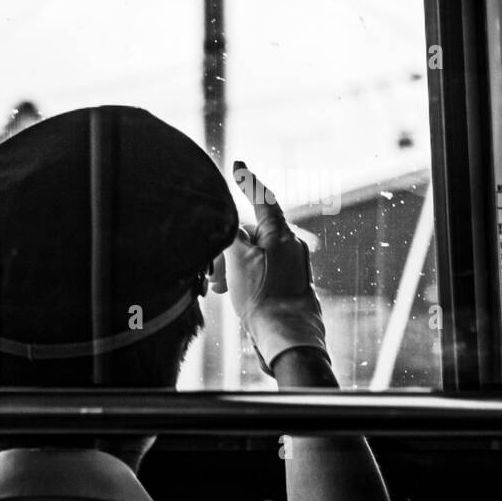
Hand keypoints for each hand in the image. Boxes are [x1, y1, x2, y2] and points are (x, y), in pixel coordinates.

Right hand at [213, 161, 327, 373]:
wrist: (286, 335)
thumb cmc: (263, 296)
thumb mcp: (239, 260)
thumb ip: (233, 235)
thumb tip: (233, 228)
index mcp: (280, 233)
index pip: (262, 198)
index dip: (247, 181)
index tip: (238, 165)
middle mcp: (289, 245)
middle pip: (251, 233)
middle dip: (227, 248)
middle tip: (211, 271)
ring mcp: (290, 264)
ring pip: (253, 254)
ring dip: (231, 266)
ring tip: (217, 288)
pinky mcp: (287, 282)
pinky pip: (260, 269)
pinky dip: (243, 276)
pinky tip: (229, 293)